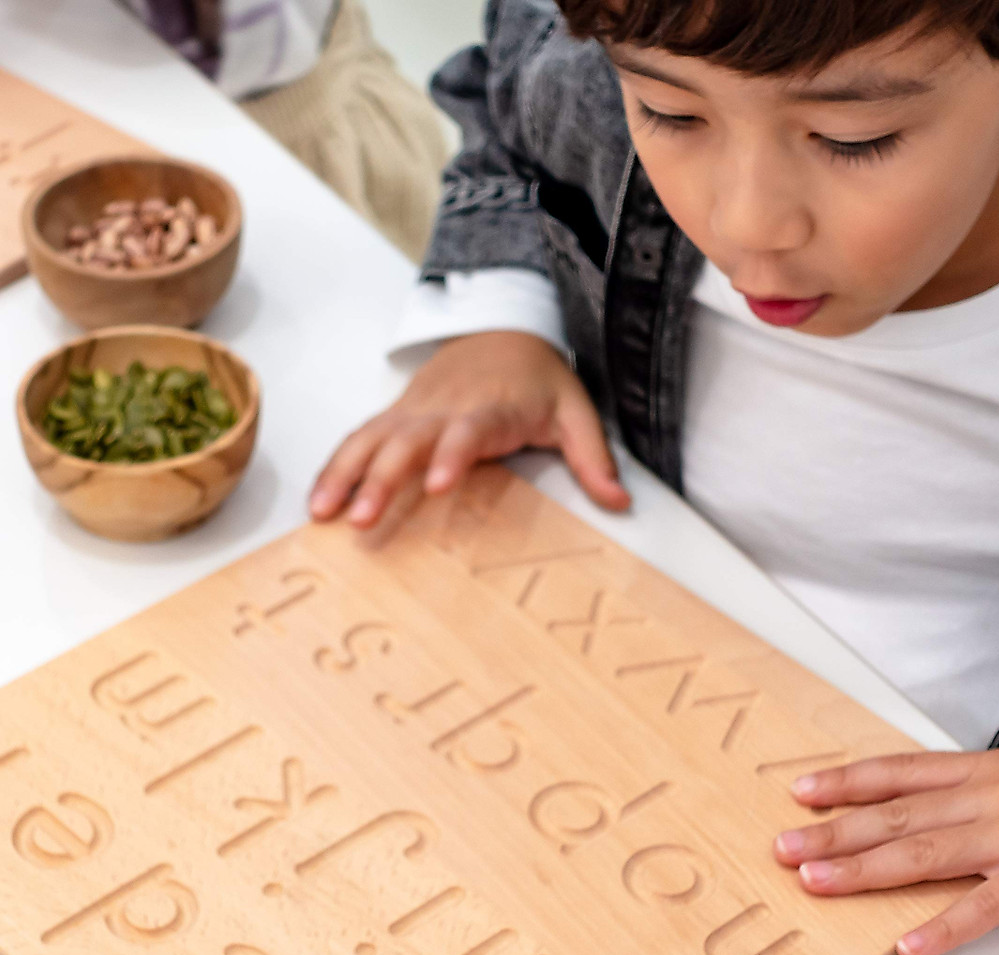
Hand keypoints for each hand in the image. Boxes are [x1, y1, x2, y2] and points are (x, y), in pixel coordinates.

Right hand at [309, 331, 630, 527]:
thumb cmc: (540, 380)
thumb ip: (594, 459)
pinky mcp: (396, 415)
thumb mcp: (577, 413)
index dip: (449, 455)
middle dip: (380, 478)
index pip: (466, 431)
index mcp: (489, 407)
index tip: (434, 485)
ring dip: (344, 474)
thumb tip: (620, 504)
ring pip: (370, 438)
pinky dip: (335, 466)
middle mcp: (443, 407)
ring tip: (321, 515)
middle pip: (405, 439)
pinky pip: (360, 438)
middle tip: (362, 519)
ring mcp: (414, 409)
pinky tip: (317, 501)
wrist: (507, 329)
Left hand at [772, 743, 998, 954]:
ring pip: (922, 852)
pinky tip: (906, 945)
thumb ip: (968, 789)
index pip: (895, 772)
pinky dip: (943, 927)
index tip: (800, 790)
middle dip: (833, 830)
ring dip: (863, 870)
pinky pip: (984, 906)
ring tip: (814, 881)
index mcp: (977, 770)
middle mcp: (982, 798)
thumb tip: (917, 805)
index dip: (845, 782)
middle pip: (894, 814)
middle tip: (781, 845)